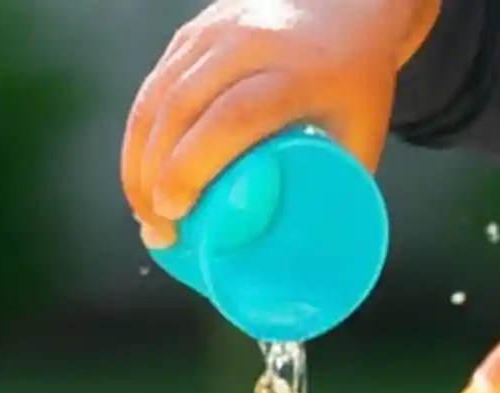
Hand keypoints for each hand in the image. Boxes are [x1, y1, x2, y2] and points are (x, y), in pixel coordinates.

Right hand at [121, 0, 438, 246]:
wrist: (350, 7)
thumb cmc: (359, 86)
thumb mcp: (361, 135)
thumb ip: (338, 189)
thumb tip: (311, 260)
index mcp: (298, 72)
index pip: (233, 117)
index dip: (194, 166)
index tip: (177, 212)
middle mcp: (250, 44)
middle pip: (182, 109)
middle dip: (155, 175)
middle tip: (160, 230)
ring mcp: (215, 32)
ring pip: (157, 97)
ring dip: (138, 158)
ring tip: (144, 212)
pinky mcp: (194, 32)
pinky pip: (155, 85)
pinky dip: (141, 132)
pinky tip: (140, 171)